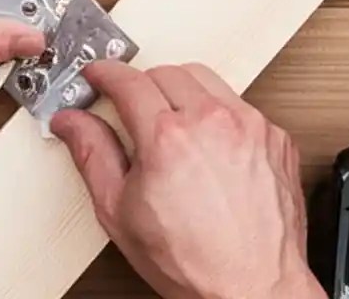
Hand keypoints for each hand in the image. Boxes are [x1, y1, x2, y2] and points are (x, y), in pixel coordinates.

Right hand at [50, 62, 321, 298]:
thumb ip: (92, 155)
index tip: (97, 75)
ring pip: (207, 80)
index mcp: (167, 138)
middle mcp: (212, 123)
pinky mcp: (276, 138)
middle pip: (167, 71)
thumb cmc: (192, 263)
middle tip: (130, 105)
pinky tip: (208, 144)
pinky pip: (240, 106)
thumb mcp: (119, 213)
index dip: (105, 73)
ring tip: (171, 123)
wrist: (252, 289)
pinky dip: (219, 114)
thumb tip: (72, 123)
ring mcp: (249, 127)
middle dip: (143, 83)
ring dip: (182, 91)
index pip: (128, 80)